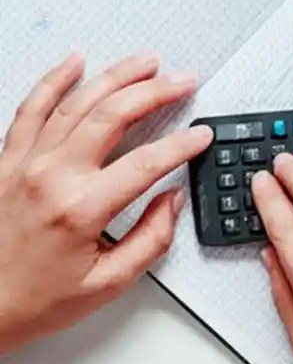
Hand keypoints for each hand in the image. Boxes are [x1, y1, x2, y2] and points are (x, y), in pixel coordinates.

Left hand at [0, 52, 212, 355]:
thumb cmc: (34, 300)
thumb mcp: (108, 284)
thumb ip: (150, 240)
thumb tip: (171, 203)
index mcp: (81, 209)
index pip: (147, 162)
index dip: (182, 144)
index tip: (202, 136)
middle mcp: (51, 178)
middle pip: (112, 116)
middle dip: (154, 92)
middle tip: (182, 81)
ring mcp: (24, 164)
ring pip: (76, 103)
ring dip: (115, 76)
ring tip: (144, 63)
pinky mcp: (6, 162)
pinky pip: (30, 109)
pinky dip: (53, 81)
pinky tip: (73, 63)